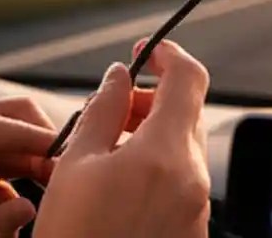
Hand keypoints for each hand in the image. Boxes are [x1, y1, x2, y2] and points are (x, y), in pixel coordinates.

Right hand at [32, 40, 211, 237]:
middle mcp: (193, 179)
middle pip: (188, 113)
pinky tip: (118, 184)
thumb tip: (118, 76)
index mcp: (166, 153)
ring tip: (106, 151)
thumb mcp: (74, 166)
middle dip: (152, 100)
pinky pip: (182, 182)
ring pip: (184, 148)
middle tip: (112, 109)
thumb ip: (102, 111)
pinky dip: (157, 167)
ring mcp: (197, 209)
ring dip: (152, 134)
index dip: (167, 54)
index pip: (189, 77)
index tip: (144, 52)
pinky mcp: (192, 232)